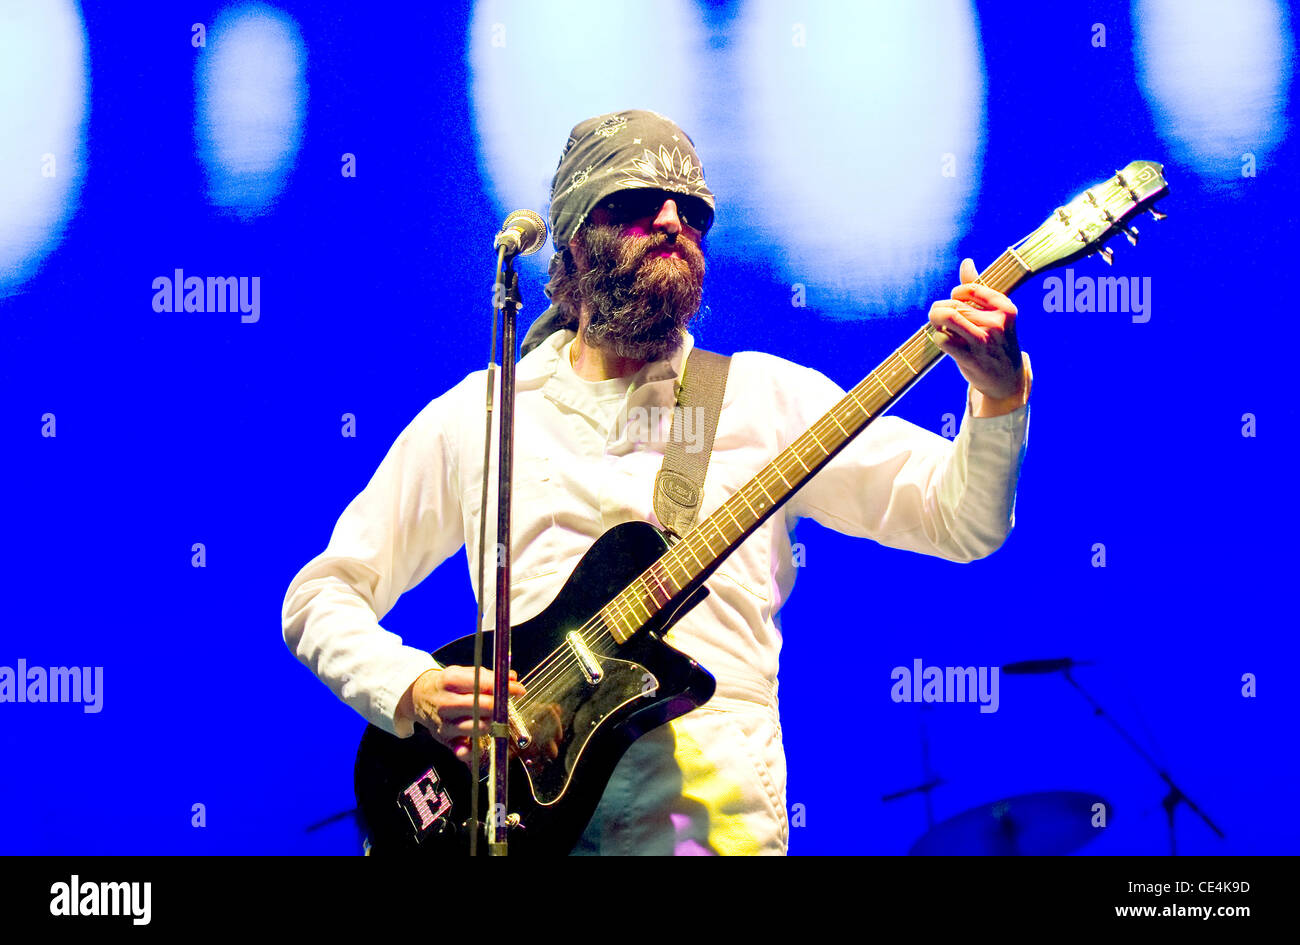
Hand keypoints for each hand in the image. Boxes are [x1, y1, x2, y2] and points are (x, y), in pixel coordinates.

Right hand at [398, 666, 526, 764]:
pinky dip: (473, 751)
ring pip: (478, 727)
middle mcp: (446, 703)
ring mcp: (445, 723)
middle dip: (500, 705)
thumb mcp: (462, 672)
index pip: (483, 684)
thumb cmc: (446, 684)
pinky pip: (461, 751)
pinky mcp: (444, 740)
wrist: (418, 697)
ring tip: (491, 718)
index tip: (519, 689)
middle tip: (506, 704)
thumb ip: (488, 675)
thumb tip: (512, 678)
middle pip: (482, 706)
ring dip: (491, 723)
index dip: (505, 687)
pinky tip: (478, 746)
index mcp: (450, 681)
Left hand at [928, 258, 1028, 412]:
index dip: (956, 294)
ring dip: (936, 320)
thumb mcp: (994, 314)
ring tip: (938, 325)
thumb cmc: (996, 341)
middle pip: (954, 304)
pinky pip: (942, 339)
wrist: (1006, 379)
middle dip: (939, 309)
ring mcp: (983, 340)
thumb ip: (978, 289)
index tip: (956, 303)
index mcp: (1005, 307)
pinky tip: (944, 341)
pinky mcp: (970, 357)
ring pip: (947, 317)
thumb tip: (967, 262)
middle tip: (938, 317)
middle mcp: (996, 322)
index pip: (969, 288)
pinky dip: (938, 338)